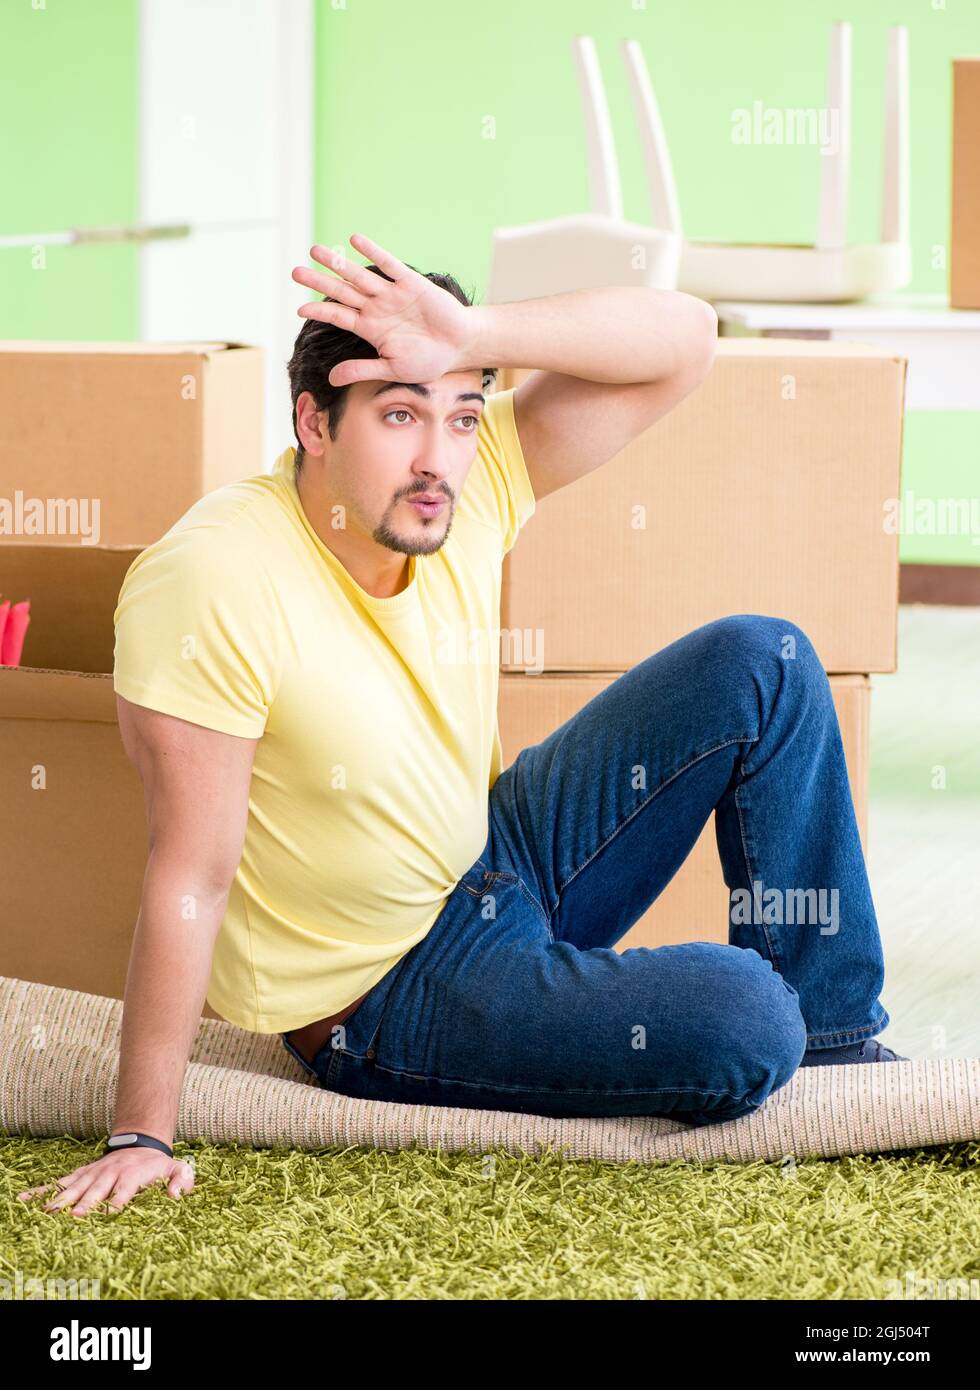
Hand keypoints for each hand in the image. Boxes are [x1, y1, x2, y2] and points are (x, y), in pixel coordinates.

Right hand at [17, 1147, 193, 1216]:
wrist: (142, 1143)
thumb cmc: (159, 1165)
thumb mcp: (178, 1169)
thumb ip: (181, 1181)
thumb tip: (175, 1196)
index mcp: (132, 1175)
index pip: (124, 1190)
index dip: (117, 1202)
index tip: (110, 1214)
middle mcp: (110, 1173)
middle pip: (96, 1189)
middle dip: (87, 1202)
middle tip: (77, 1215)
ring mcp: (93, 1173)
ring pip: (75, 1186)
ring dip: (63, 1199)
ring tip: (48, 1213)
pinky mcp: (82, 1174)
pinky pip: (60, 1182)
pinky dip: (42, 1191)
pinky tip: (24, 1200)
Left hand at [292, 233, 472, 387]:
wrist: (459, 347)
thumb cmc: (428, 360)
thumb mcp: (392, 369)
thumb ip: (362, 370)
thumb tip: (331, 379)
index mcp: (371, 329)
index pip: (339, 317)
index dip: (320, 312)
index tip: (299, 309)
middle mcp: (377, 308)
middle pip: (342, 292)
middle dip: (319, 282)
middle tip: (296, 272)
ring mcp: (392, 294)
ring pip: (359, 276)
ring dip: (337, 263)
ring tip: (315, 251)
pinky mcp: (410, 283)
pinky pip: (388, 265)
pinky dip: (372, 253)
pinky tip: (354, 240)